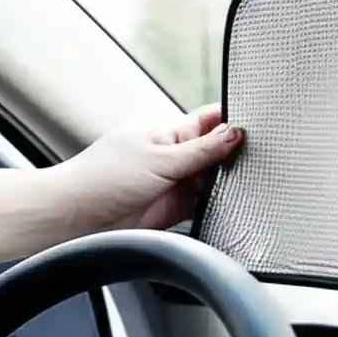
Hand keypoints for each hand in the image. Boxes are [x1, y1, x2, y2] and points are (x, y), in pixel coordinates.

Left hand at [47, 105, 241, 231]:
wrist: (76, 218)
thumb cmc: (102, 178)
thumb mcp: (159, 158)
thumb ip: (201, 150)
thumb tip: (234, 133)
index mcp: (168, 133)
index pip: (208, 120)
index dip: (232, 118)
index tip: (258, 121)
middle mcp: (173, 157)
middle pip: (216, 151)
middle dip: (235, 153)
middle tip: (260, 156)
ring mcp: (175, 183)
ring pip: (213, 179)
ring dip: (227, 181)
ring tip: (248, 180)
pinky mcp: (175, 210)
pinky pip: (204, 204)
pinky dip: (218, 204)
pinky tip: (230, 203)